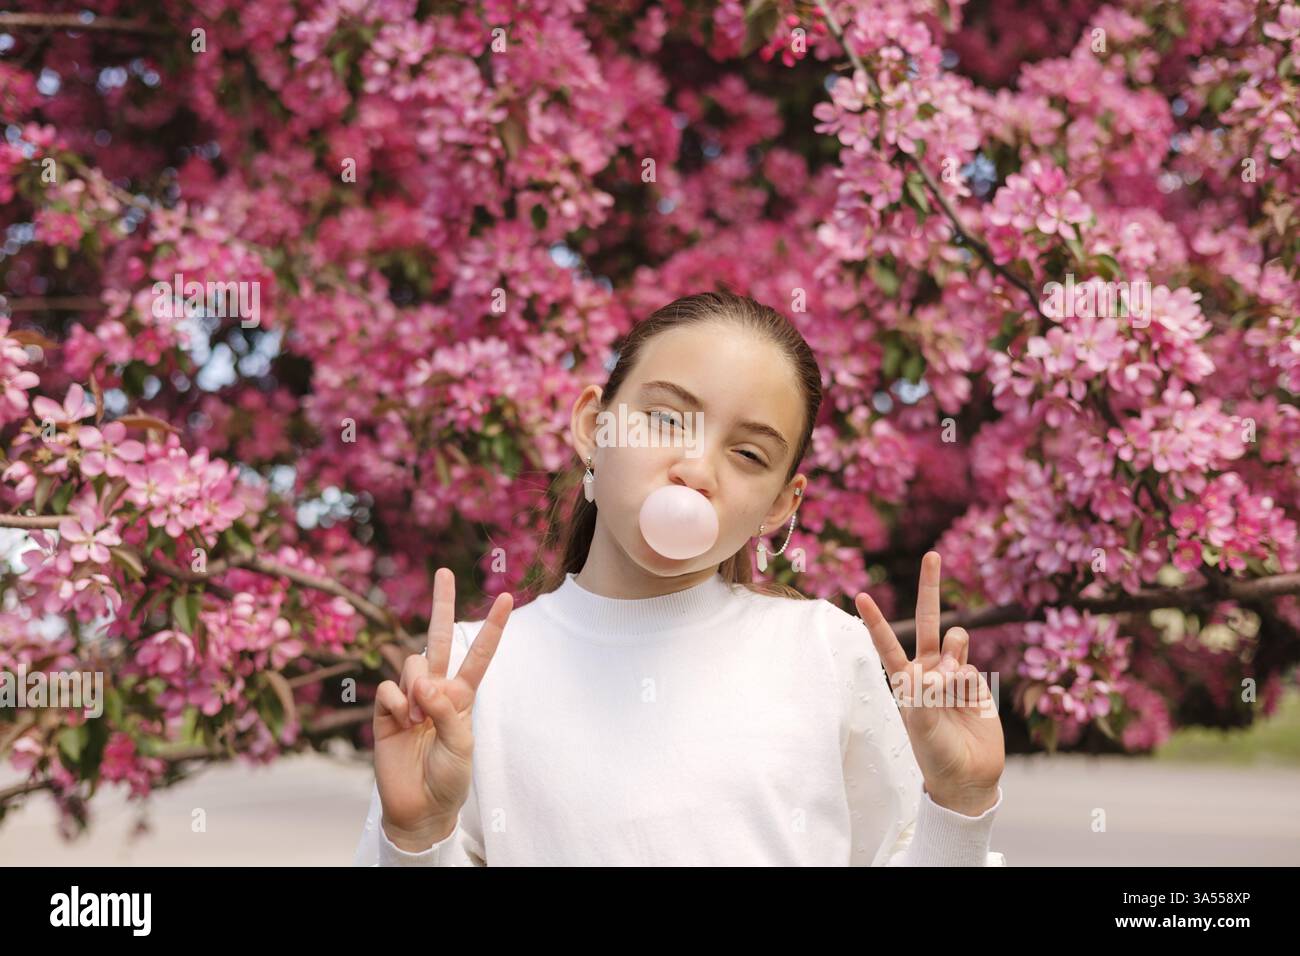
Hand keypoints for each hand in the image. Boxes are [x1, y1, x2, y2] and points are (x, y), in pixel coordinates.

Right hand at [373, 567, 512, 850]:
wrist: (419, 806)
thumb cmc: (449, 776)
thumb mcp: (460, 744)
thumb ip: (444, 710)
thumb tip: (422, 683)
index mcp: (462, 694)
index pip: (479, 654)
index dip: (492, 626)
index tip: (506, 596)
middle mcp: (437, 688)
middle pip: (438, 637)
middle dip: (441, 603)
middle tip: (444, 571)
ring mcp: (409, 697)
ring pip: (412, 663)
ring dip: (416, 687)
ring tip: (418, 720)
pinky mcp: (385, 710)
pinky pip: (389, 688)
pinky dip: (397, 703)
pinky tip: (401, 722)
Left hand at [854, 551, 1004, 814]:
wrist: (968, 775)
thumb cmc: (936, 754)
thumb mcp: (923, 728)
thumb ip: (927, 697)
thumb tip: (938, 669)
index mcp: (905, 680)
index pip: (887, 643)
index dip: (876, 620)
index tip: (861, 594)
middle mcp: (927, 670)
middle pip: (928, 621)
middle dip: (930, 588)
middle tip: (932, 555)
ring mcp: (953, 673)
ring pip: (955, 639)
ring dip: (955, 652)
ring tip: (952, 685)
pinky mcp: (975, 681)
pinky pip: (972, 664)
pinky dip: (970, 677)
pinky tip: (968, 700)